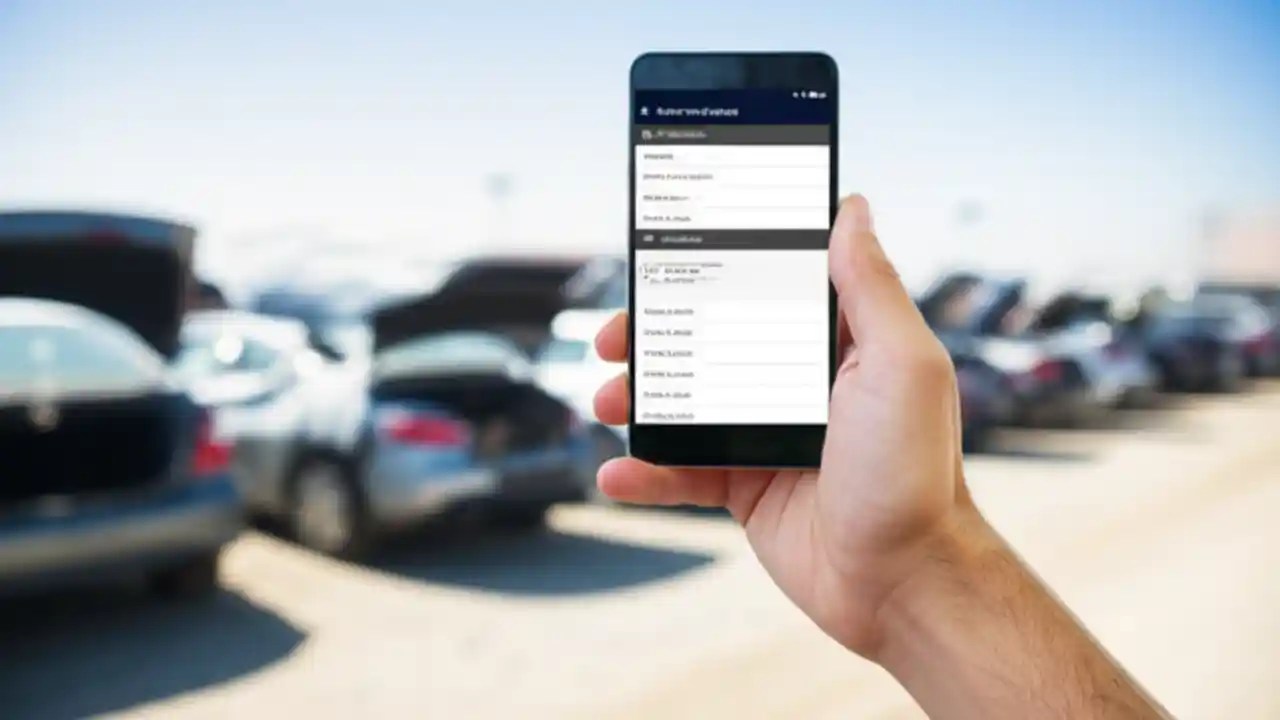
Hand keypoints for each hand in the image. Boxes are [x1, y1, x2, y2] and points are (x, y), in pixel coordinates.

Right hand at [593, 195, 968, 656]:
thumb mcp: (902, 365)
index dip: (715, 269)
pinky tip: (615, 474)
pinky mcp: (746, 489)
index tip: (669, 255)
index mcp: (838, 345)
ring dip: (637, 402)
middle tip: (613, 339)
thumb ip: (871, 287)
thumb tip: (852, 209)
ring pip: (685, 405)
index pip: (766, 288)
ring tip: (605, 403)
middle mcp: (798, 384)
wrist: (902, 583)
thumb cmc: (916, 472)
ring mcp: (767, 437)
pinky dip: (644, 474)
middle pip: (709, 343)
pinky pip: (682, 473)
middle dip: (654, 337)